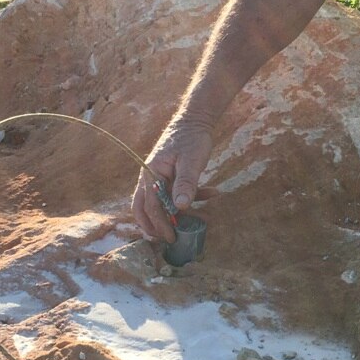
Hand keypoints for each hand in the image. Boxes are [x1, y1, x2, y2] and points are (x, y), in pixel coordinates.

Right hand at [132, 116, 215, 242]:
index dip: (159, 224)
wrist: (196, 120)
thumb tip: (181, 208)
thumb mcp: (191, 162)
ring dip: (182, 213)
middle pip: (146, 208)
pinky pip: (177, 193)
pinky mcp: (171, 177)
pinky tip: (213, 194)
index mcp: (150, 173)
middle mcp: (150, 177)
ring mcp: (159, 177)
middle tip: (171, 239)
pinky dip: (193, 197)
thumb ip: (186, 184)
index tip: (170, 237)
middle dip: (157, 226)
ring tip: (205, 219)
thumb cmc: (191, 138)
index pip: (149, 205)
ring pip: (164, 203)